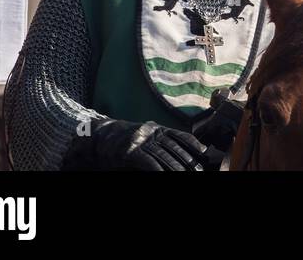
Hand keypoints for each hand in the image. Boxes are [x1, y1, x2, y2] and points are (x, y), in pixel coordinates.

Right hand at [66, 118, 220, 170]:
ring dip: (176, 167)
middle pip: (174, 147)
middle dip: (187, 160)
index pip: (180, 135)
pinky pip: (147, 161)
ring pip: (163, 155)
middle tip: (198, 170)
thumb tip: (178, 152)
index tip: (203, 153)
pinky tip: (164, 174)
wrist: (100, 135)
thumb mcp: (145, 136)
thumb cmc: (124, 139)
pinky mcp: (130, 151)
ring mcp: (140, 140)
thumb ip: (159, 142)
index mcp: (157, 128)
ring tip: (185, 175)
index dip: (193, 144)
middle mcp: (151, 132)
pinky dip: (157, 169)